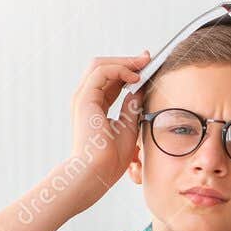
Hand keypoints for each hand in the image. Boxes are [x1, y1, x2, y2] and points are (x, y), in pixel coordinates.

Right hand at [66, 50, 149, 204]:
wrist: (97, 171)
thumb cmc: (110, 158)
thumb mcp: (129, 125)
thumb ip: (132, 105)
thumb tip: (140, 88)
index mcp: (94, 106)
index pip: (110, 79)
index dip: (128, 70)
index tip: (147, 65)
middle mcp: (86, 99)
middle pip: (103, 67)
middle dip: (127, 60)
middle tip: (147, 58)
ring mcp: (83, 97)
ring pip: (101, 65)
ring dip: (124, 61)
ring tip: (143, 63)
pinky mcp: (84, 98)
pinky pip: (101, 72)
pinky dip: (119, 69)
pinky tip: (134, 77)